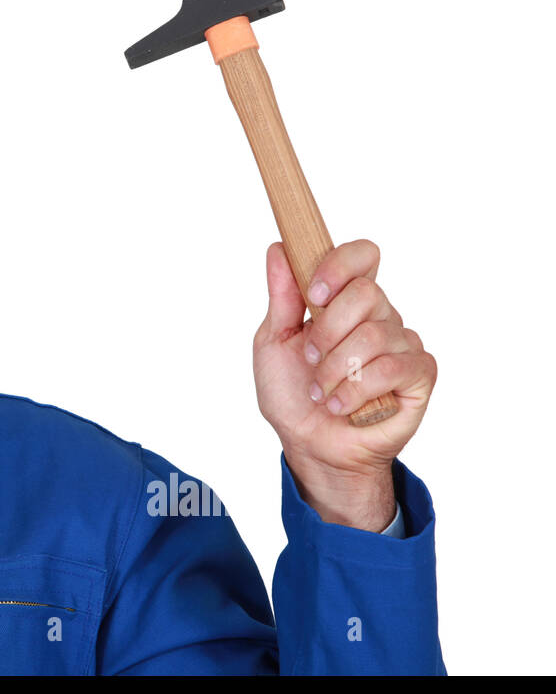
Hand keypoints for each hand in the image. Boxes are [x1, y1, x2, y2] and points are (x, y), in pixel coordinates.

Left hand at [252, 239, 436, 530]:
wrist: (310, 445)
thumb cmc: (292, 394)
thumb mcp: (274, 342)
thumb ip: (282, 296)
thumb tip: (280, 247)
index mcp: (344, 301)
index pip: (363, 256)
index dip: (341, 265)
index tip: (313, 291)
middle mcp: (379, 317)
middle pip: (367, 293)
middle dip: (327, 331)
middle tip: (311, 359)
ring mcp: (402, 345)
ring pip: (376, 334)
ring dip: (336, 369)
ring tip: (322, 391)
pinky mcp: (419, 376)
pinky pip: (394, 367)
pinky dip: (357, 389)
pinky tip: (341, 405)